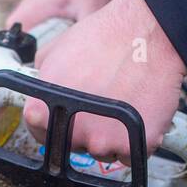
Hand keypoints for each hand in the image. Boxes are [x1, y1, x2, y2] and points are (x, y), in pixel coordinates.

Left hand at [24, 0, 186, 158]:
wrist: (147, 33)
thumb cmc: (103, 37)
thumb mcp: (56, 50)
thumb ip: (42, 77)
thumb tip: (39, 88)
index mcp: (46, 112)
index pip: (40, 132)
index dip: (53, 124)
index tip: (64, 117)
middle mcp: (72, 133)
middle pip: (74, 145)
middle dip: (85, 129)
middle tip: (100, 104)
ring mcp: (104, 143)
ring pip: (104, 151)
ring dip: (111, 135)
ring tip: (122, 103)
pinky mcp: (134, 146)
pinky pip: (131, 153)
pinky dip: (136, 139)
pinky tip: (138, 112)